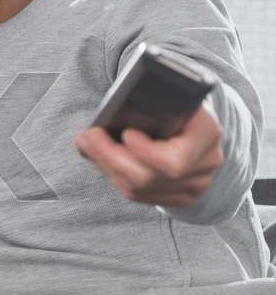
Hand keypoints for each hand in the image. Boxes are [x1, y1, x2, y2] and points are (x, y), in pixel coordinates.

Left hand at [75, 105, 223, 207]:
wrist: (194, 123)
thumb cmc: (176, 105)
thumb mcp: (167, 98)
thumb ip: (144, 106)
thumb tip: (105, 120)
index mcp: (208, 133)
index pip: (176, 160)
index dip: (145, 152)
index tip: (125, 134)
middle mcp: (208, 162)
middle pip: (150, 177)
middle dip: (111, 158)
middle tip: (88, 139)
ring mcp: (197, 184)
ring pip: (140, 189)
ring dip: (108, 166)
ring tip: (89, 146)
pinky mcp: (183, 196)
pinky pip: (141, 195)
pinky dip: (118, 177)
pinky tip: (105, 161)